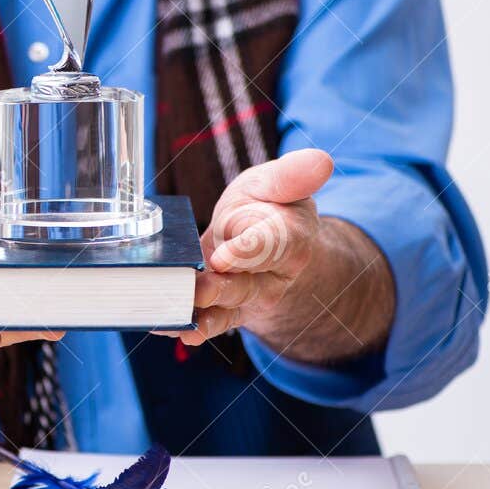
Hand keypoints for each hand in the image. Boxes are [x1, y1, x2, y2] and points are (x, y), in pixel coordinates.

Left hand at [180, 149, 334, 346]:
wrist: (259, 232)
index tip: (223, 256)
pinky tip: (168, 327)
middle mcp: (275, 272)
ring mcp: (253, 294)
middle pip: (248, 284)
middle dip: (220, 288)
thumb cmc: (266, 203)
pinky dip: (193, 327)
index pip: (273, 244)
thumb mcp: (273, 182)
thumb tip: (322, 161)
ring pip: (229, 306)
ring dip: (202, 310)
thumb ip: (290, 176)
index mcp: (289, 234)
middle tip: (195, 287)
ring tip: (176, 310)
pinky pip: (215, 321)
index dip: (248, 251)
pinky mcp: (232, 309)